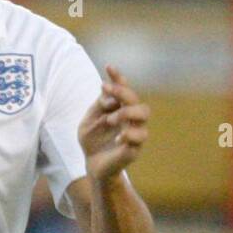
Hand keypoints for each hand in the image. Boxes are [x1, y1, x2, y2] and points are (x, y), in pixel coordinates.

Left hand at [78, 65, 149, 181]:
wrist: (92, 165)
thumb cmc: (93, 140)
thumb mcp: (89, 119)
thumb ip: (98, 106)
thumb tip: (108, 94)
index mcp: (120, 108)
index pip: (123, 89)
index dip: (118, 77)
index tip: (108, 67)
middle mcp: (131, 118)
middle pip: (137, 100)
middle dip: (123, 92)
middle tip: (107, 91)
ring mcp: (135, 133)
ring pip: (143, 115)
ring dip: (126, 112)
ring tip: (110, 120)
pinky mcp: (134, 149)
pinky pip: (139, 138)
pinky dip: (128, 135)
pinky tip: (118, 138)